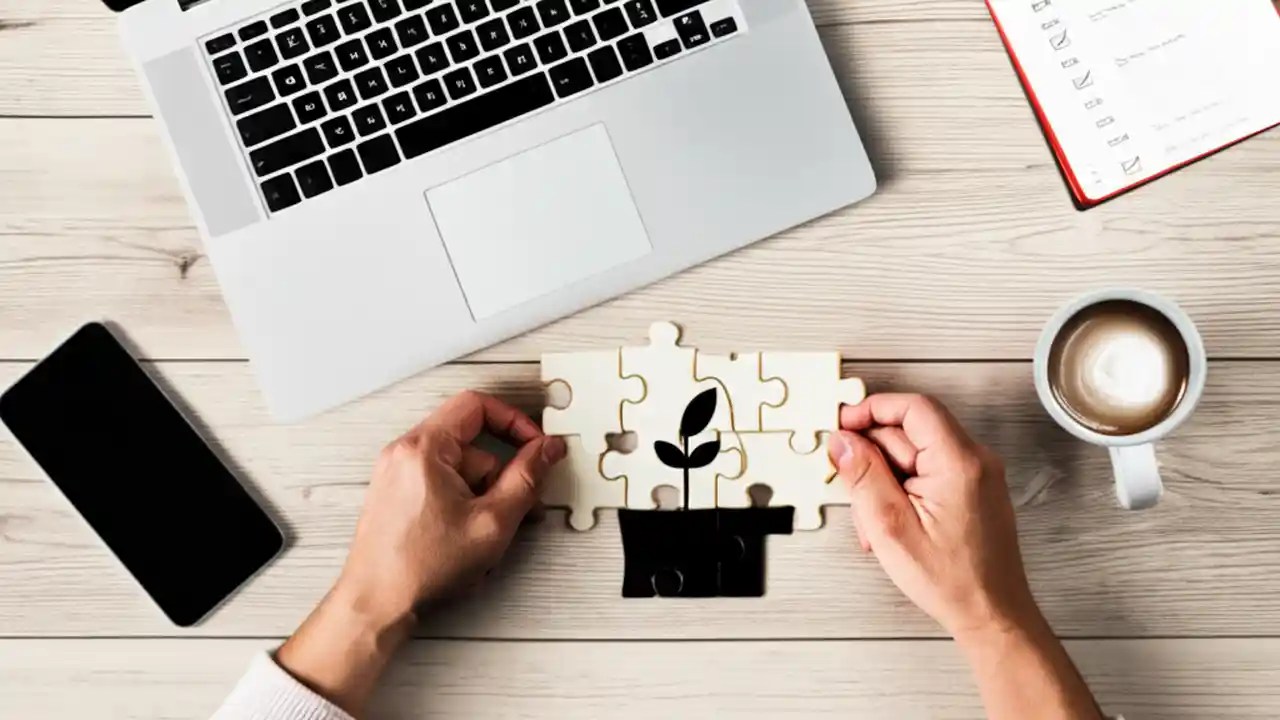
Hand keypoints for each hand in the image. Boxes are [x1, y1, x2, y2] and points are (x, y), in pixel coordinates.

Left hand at [276, 390, 564, 714]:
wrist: (376, 603)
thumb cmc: (420, 568)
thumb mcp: (492, 522)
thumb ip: (526, 479)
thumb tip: (546, 450)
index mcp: (424, 448)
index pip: (477, 406)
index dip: (514, 421)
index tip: (534, 445)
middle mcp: (405, 453)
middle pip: (472, 443)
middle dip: (501, 474)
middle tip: (518, 504)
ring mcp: (397, 473)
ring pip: (459, 468)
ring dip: (483, 494)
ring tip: (486, 532)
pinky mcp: (397, 493)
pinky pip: (442, 483)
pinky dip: (463, 502)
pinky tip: (467, 535)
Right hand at [828, 393, 1103, 718]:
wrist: (991, 614)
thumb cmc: (952, 580)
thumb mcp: (890, 526)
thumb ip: (863, 476)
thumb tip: (843, 441)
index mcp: (959, 461)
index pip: (913, 408)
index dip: (872, 409)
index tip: (844, 423)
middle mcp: (975, 461)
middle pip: (910, 433)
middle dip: (873, 457)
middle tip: (850, 484)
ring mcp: (976, 476)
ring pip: (915, 456)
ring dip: (885, 480)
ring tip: (874, 522)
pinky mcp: (972, 491)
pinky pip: (928, 474)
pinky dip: (903, 491)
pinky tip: (891, 524)